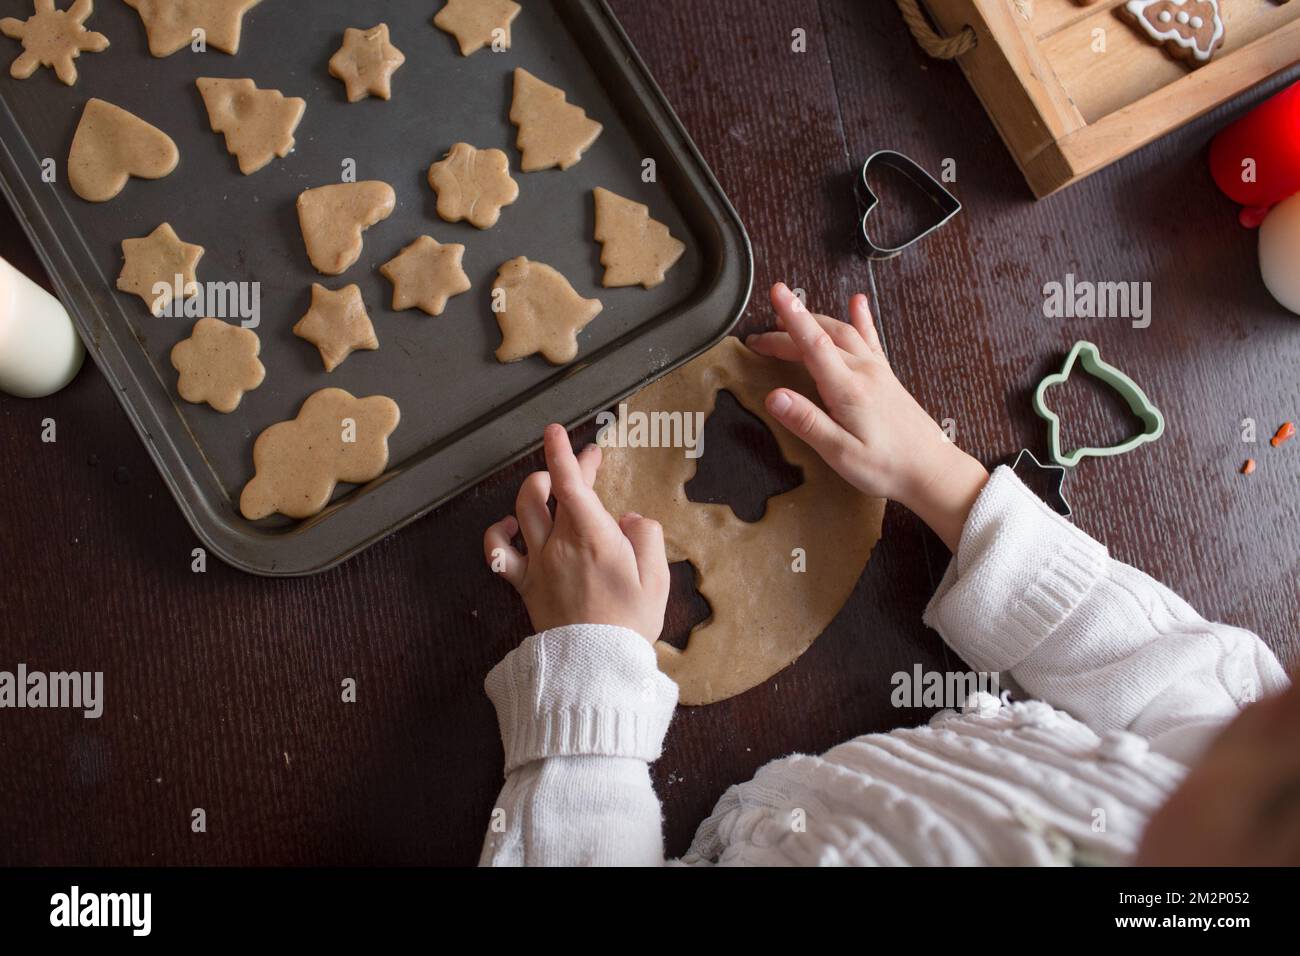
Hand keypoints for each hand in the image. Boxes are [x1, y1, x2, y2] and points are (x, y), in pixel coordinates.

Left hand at [483, 423, 669, 642]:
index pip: (570, 483)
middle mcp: (559, 544)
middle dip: (568, 466)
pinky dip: (499, 531)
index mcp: (594, 538)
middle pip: (552, 489)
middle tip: (589, 461)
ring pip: (523, 508)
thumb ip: (647, 538)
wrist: (595, 667)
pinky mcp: (524, 583)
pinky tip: (512, 525)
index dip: (562, 452)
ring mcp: (538, 563)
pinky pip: (498, 551)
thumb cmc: (629, 625)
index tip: (557, 431)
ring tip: (551, 485)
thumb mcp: (657, 579)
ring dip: (535, 487)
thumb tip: (631, 519)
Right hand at [747, 282, 987, 551]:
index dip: (792, 316)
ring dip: (815, 321)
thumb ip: (807, 422)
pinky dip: (860, 318)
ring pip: (843, 332)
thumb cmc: (887, 468)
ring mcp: (878, 371)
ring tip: (791, 316)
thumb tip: (774, 396)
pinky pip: (870, 339)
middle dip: (788, 329)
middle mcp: (864, 372)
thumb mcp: (840, 453)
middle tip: (758, 338)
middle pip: (821, 336)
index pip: (813, 344)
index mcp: (848, 389)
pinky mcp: (887, 377)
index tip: (776, 292)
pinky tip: (857, 302)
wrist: (932, 471)